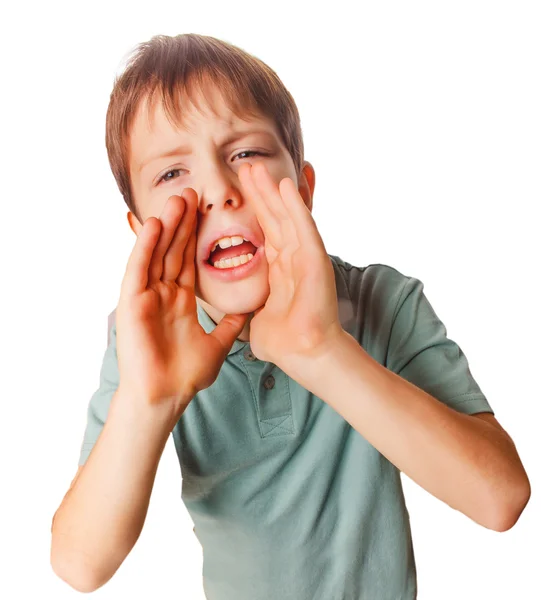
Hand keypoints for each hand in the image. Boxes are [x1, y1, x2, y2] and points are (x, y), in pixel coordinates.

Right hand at [115, 190, 247, 415]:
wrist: (166, 397)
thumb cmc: (186, 374)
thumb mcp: (218, 343)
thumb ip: (231, 324)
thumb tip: (251, 311)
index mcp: (180, 300)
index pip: (189, 259)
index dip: (197, 236)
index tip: (208, 213)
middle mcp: (162, 293)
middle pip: (173, 250)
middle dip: (184, 222)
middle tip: (194, 193)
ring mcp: (145, 296)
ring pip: (156, 253)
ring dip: (167, 226)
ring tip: (179, 199)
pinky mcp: (131, 302)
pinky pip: (139, 269)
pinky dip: (146, 246)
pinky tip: (156, 225)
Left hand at [238, 162, 342, 368]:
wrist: (302, 354)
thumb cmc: (283, 342)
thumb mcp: (256, 318)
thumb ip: (250, 309)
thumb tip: (238, 316)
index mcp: (281, 270)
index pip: (266, 232)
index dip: (254, 210)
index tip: (240, 191)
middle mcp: (294, 259)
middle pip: (275, 218)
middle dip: (260, 193)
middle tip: (246, 168)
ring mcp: (306, 257)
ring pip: (287, 216)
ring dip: (272, 191)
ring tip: (256, 168)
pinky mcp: (316, 259)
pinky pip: (304, 227)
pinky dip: (295, 205)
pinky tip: (286, 184)